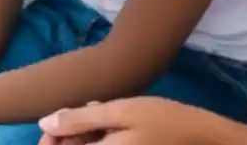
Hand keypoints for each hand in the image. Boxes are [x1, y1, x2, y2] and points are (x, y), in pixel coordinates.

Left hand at [37, 97, 231, 144]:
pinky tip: (114, 121)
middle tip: (92, 109)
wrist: (202, 137)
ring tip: (104, 110)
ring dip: (89, 132)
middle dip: (73, 131)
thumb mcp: (120, 112)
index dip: (52, 137)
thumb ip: (79, 119)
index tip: (59, 120)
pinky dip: (103, 136)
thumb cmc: (164, 121)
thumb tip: (44, 124)